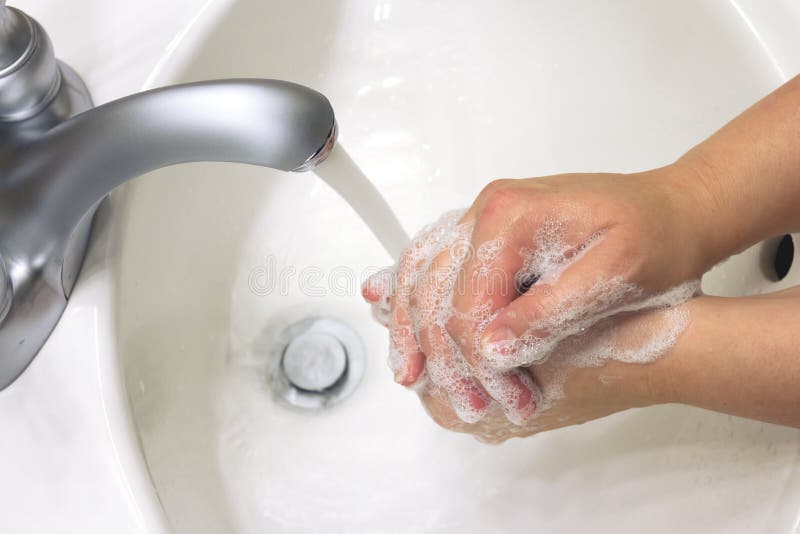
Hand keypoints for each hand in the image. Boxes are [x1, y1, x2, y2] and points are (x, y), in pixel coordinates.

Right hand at [366, 165, 707, 423]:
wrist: (672, 210)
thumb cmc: (654, 237)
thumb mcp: (614, 276)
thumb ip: (547, 311)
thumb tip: (490, 348)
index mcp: (511, 216)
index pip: (468, 304)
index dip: (480, 364)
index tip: (508, 401)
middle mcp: (487, 210)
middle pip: (434, 292)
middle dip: (444, 358)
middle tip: (469, 405)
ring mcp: (484, 218)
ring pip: (421, 275)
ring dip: (411, 329)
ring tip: (410, 373)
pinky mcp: (489, 231)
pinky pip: (433, 261)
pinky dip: (412, 292)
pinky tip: (390, 306)